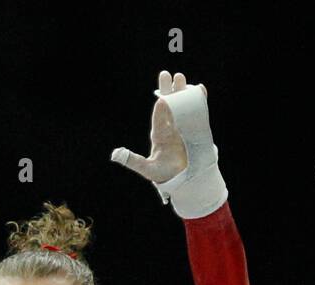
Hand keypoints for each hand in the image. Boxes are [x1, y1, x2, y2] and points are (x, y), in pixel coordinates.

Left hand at [110, 70, 226, 218]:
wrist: (185, 180)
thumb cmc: (164, 174)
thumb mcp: (147, 169)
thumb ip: (133, 161)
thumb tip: (115, 155)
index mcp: (159, 133)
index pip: (159, 117)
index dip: (161, 108)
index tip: (162, 99)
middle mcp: (171, 127)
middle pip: (169, 106)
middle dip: (168, 91)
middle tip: (166, 75)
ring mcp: (184, 126)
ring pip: (183, 105)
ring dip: (183, 92)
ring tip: (182, 78)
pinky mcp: (196, 129)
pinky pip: (197, 112)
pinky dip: (199, 100)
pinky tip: (199, 88)